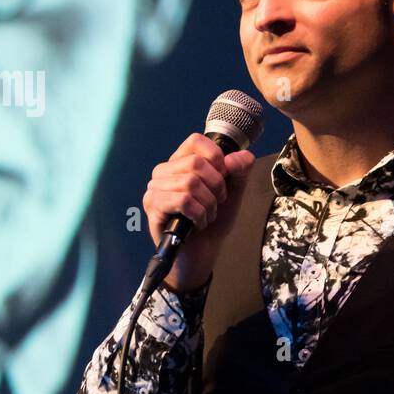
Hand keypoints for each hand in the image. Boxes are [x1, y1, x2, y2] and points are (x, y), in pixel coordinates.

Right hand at [142, 134, 255, 290]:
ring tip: (207, 216)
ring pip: (190, 183)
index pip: (196, 141)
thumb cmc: (214, 220)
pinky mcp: (153, 207)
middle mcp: (164, 171)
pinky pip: (183, 201)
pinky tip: (198, 223)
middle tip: (217, 203)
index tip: (224, 177)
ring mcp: (155, 188)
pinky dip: (199, 214)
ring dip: (208, 204)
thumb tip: (236, 157)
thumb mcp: (234, 192)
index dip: (217, 158)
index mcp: (181, 161)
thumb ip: (240, 170)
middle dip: (217, 187)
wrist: (203, 252)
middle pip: (196, 163)